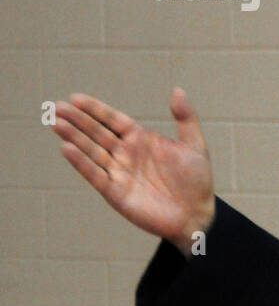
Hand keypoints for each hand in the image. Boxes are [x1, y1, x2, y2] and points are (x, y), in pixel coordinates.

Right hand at [51, 87, 215, 256]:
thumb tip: (177, 90)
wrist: (196, 215)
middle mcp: (126, 153)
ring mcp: (119, 172)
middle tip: (57, 107)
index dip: (95, 109)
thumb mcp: (194, 145)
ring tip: (56, 123)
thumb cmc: (196, 181)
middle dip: (77, 120)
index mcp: (141, 139)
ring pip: (91, 151)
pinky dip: (81, 162)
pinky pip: (95, 174)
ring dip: (73, 137)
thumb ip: (186, 118)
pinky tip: (66, 148)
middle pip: (97, 132)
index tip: (75, 97)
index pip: (113, 120)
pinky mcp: (115, 192)